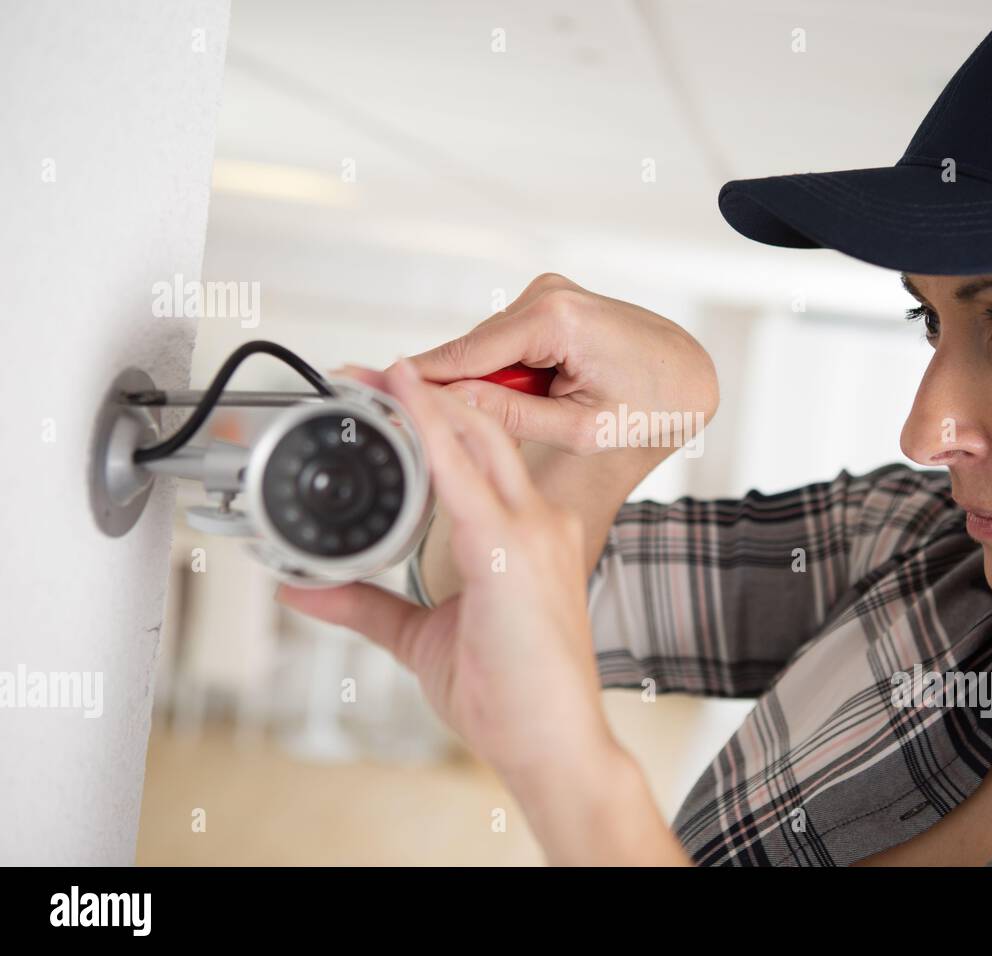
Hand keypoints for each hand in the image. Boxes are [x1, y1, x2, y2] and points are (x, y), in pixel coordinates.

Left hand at [276, 357, 617, 783]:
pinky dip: (429, 432)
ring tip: (373, 375)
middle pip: (483, 430)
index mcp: (529, 536)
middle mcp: (539, 521)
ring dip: (421, 402)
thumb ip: (368, 606)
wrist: (555, 745)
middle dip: (424, 393)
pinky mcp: (510, 549)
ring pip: (477, 436)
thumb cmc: (513, 696)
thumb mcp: (423, 638)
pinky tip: (403, 402)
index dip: (434, 419)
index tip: (387, 396)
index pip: (482, 457)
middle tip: (366, 370)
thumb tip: (303, 590)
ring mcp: (532, 531)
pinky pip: (463, 475)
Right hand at [400, 273, 719, 455]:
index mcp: (557, 319)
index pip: (467, 353)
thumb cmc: (652, 404)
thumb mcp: (582, 428)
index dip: (420, 378)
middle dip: (463, 389)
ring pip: (488, 349)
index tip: (370, 387)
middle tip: (442, 429)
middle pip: (472, 351)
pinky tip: (542, 393)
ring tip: (537, 414)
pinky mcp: (550, 300)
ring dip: (496, 383)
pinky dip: (513, 372)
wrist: (690, 376)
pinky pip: (508, 343)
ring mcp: (548, 292)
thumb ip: (512, 416)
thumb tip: (449, 404)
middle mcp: (548, 294)